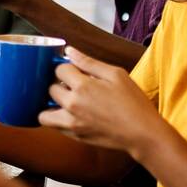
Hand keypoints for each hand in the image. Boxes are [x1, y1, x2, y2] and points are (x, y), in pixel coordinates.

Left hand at [38, 46, 157, 154]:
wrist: (142, 133)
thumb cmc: (133, 103)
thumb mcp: (116, 75)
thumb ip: (89, 62)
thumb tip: (69, 51)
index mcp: (83, 86)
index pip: (59, 69)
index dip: (68, 68)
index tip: (76, 72)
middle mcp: (72, 105)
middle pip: (50, 89)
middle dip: (60, 85)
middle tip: (74, 86)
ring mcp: (71, 123)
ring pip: (44, 113)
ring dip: (51, 106)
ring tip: (66, 102)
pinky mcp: (74, 136)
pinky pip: (53, 126)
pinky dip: (57, 119)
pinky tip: (72, 114)